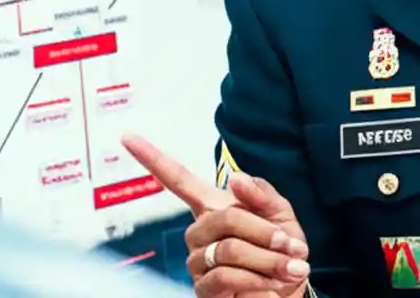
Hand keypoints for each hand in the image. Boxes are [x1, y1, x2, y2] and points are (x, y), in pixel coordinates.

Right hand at [121, 134, 310, 297]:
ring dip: (267, 260)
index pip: (178, 180)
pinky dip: (257, 280)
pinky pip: (226, 277)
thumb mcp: (281, 216)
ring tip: (290, 267)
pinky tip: (273, 284)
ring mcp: (198, 262)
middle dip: (265, 233)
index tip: (128, 137)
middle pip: (225, 219)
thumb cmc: (282, 252)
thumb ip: (262, 195)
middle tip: (291, 246)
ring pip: (229, 250)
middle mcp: (199, 232)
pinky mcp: (203, 289)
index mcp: (214, 207)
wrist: (290, 292)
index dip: (153, 159)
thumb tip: (234, 178)